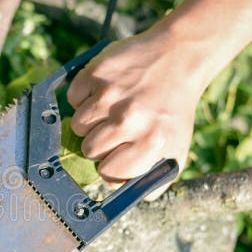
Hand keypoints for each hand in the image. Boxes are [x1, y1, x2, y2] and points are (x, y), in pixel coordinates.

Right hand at [66, 27, 208, 195]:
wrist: (179, 57)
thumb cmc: (172, 110)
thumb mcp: (176, 150)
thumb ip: (152, 182)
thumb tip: (117, 194)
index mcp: (152, 143)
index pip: (108, 172)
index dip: (110, 166)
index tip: (117, 156)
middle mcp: (130, 119)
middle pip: (89, 149)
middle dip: (99, 143)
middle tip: (115, 130)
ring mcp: (111, 95)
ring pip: (77, 126)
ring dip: (90, 121)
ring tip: (111, 110)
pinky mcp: (97, 73)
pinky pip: (73, 98)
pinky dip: (83, 97)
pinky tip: (104, 91)